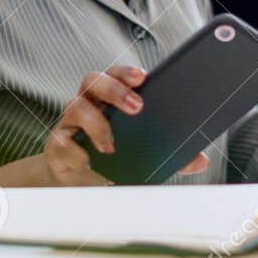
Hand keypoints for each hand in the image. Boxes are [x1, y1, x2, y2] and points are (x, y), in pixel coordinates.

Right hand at [43, 65, 208, 185]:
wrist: (78, 184)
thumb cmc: (113, 161)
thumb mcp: (145, 158)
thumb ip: (172, 158)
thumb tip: (200, 161)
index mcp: (109, 100)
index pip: (117, 76)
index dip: (127, 73)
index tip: (143, 77)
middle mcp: (88, 104)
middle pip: (94, 80)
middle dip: (115, 89)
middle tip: (137, 107)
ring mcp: (70, 124)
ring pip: (75, 106)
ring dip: (96, 123)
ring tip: (111, 145)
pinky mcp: (57, 146)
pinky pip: (61, 141)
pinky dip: (76, 151)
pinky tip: (87, 161)